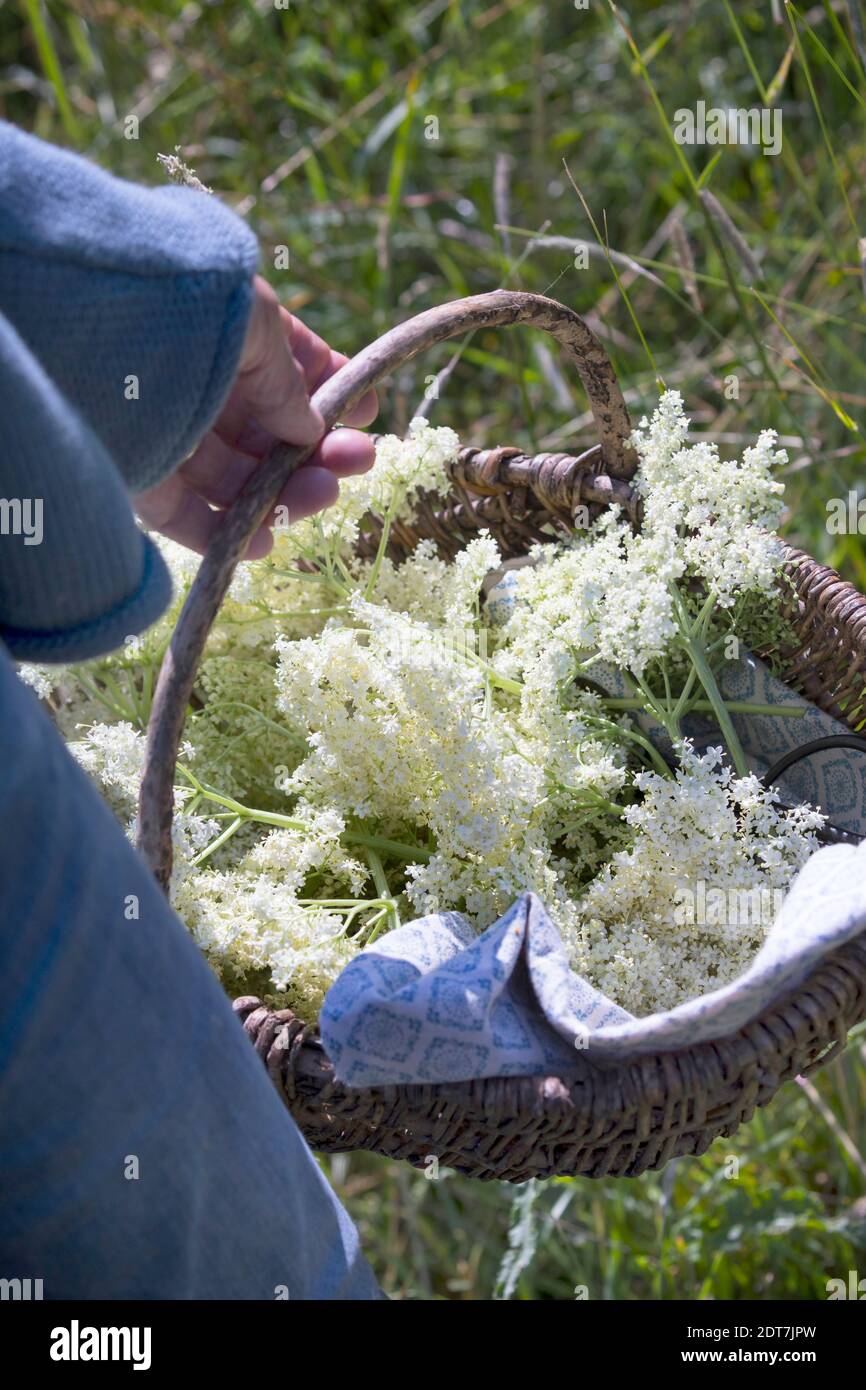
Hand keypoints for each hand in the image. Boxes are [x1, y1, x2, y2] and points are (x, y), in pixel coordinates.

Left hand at [134, 276, 376, 558]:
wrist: (103, 320)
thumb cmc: (189, 304)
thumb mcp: (258, 326)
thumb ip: (287, 381)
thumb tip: (309, 428)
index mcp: (230, 335)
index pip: (289, 369)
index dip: (331, 393)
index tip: (365, 413)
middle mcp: (199, 384)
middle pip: (268, 434)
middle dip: (319, 452)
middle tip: (356, 461)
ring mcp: (171, 433)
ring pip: (237, 480)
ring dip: (287, 495)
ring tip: (320, 495)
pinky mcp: (142, 478)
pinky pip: (188, 517)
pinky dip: (228, 533)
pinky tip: (267, 538)